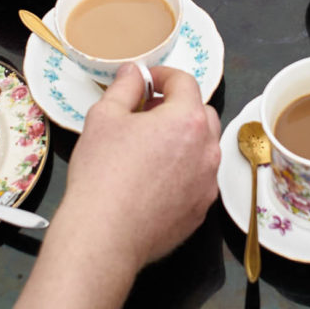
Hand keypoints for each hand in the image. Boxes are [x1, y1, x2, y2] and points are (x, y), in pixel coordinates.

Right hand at [63, 65, 222, 267]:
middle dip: (178, 107)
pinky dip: (182, 172)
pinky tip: (152, 180)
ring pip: (203, 149)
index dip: (163, 75)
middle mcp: (207, 150)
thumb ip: (124, 87)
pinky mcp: (200, 210)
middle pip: (201, 114)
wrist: (104, 235)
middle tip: (147, 113)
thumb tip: (134, 73)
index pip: (185, 82)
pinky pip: (197, 180)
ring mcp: (207, 183)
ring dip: (182, 140)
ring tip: (148, 148)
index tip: (146, 81)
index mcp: (187, 120)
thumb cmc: (102, 174)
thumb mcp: (104, 117)